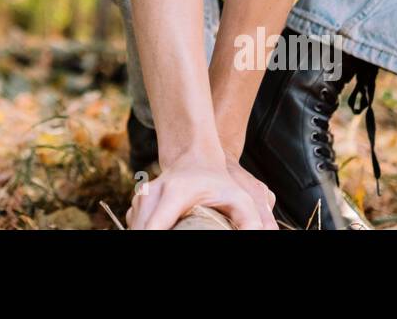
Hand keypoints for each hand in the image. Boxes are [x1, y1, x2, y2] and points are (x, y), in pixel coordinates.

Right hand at [126, 152, 278, 229]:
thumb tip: (261, 234)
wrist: (195, 157)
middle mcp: (152, 194)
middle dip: (149, 238)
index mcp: (174, 194)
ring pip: (136, 227)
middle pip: (141, 229)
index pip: (155, 228)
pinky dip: (143, 230)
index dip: (154, 238)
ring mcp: (142, 197)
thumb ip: (249, 221)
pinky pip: (135, 225)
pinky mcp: (138, 203)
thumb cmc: (218, 181)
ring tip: (173, 230)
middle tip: (180, 232)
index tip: (167, 238)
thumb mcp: (239, 199)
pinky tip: (160, 229)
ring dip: (146, 233)